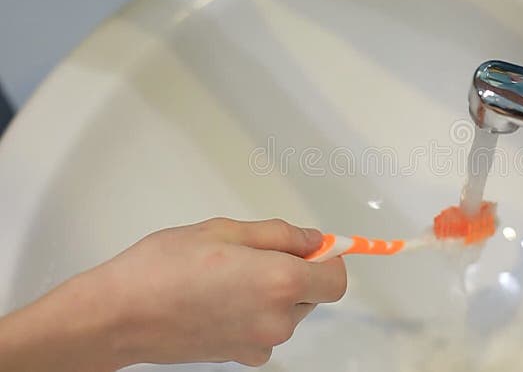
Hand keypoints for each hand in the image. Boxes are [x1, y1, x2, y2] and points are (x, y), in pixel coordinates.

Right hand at [0, 218, 346, 370]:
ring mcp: (260, 344)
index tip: (311, 248)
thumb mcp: (226, 231)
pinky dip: (254, 315)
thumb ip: (281, 235)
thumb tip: (315, 241)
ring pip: (287, 312)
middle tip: (254, 254)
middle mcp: (278, 320)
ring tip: (227, 276)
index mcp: (280, 282)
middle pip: (312, 295)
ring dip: (272, 293)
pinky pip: (264, 331)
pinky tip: (219, 301)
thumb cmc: (165, 267)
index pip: (335, 279)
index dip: (328, 260)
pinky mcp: (240, 357)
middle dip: (295, 272)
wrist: (119, 315)